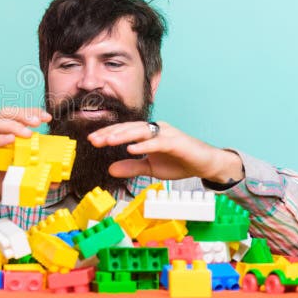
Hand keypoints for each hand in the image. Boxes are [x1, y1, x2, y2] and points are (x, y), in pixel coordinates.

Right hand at [0, 107, 50, 204]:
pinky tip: (9, 141)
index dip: (31, 113)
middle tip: (37, 121)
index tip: (46, 118)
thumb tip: (55, 181)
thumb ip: (34, 177)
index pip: (16, 118)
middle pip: (5, 115)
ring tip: (27, 133)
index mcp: (4, 139)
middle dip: (22, 114)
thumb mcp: (16, 179)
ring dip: (13, 126)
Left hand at [87, 121, 243, 183]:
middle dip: (110, 134)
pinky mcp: (176, 141)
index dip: (108, 134)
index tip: (92, 140)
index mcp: (149, 133)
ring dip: (123, 135)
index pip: (124, 131)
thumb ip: (131, 167)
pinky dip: (144, 145)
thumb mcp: (150, 168)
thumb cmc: (179, 162)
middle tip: (94, 140)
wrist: (206, 165)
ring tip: (108, 141)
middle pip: (129, 128)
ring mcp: (166, 133)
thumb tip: (111, 169)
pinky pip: (157, 142)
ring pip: (141, 131)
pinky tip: (131, 149)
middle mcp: (156, 128)